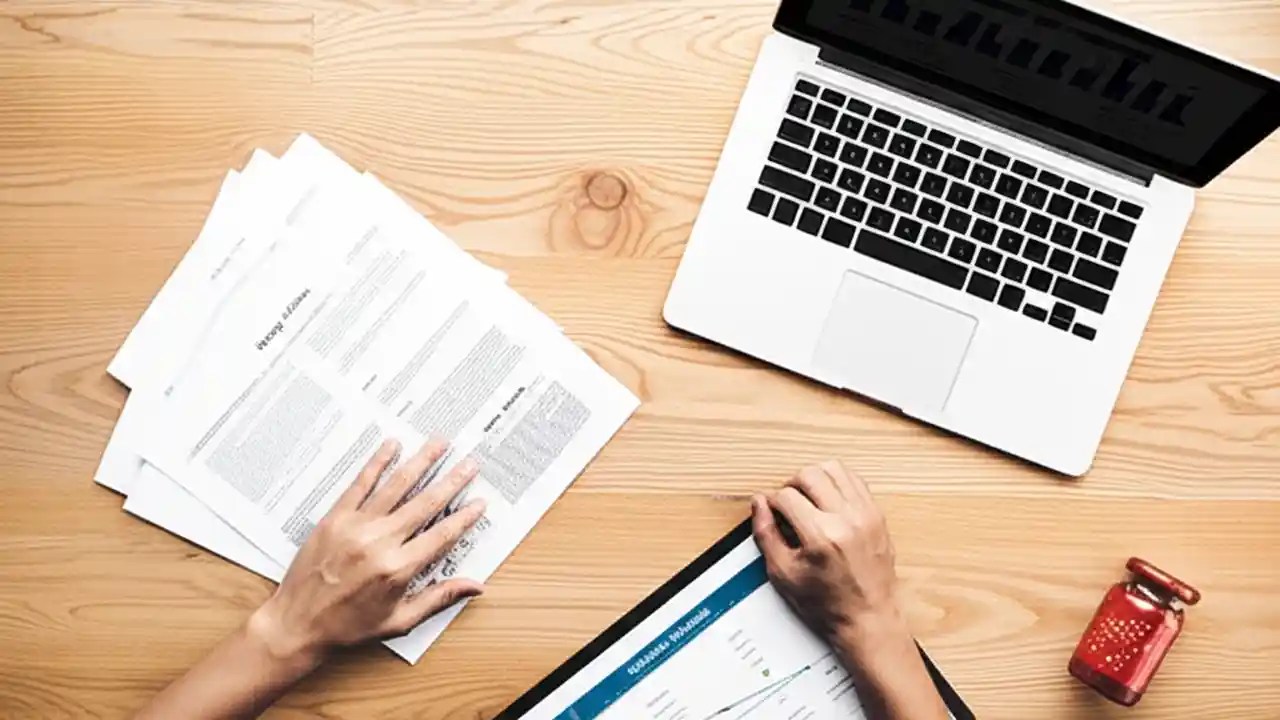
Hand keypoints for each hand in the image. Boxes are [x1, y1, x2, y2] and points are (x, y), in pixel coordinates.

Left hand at [250, 437, 487, 666]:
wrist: (296, 624)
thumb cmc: (347, 627)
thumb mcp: (398, 620)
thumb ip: (438, 598)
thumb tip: (475, 586)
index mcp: (398, 569)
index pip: (442, 535)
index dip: (464, 518)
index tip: (479, 502)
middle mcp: (379, 543)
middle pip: (424, 504)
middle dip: (451, 482)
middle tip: (469, 464)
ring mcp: (356, 527)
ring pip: (396, 486)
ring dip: (420, 462)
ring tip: (438, 444)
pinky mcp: (334, 519)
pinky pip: (359, 484)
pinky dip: (377, 463)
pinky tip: (391, 446)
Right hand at [752, 463, 948, 719]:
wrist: (868, 618)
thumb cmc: (827, 604)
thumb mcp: (784, 574)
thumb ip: (766, 534)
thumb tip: (759, 504)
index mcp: (821, 536)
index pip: (786, 496)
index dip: (771, 501)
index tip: (769, 510)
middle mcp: (846, 519)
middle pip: (809, 474)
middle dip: (791, 485)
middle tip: (787, 504)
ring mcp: (866, 514)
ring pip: (834, 469)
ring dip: (815, 478)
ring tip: (807, 498)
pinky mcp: (877, 515)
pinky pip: (855, 480)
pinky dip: (837, 483)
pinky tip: (827, 500)